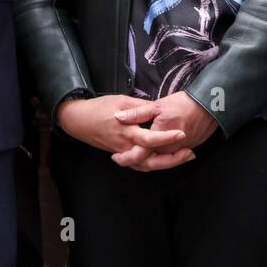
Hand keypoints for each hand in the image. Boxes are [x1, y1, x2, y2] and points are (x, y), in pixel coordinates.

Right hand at [55, 94, 190, 170]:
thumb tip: (159, 109)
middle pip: (151, 161)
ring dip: (166, 164)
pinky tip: (164, 158)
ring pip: (146, 166)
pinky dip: (153, 164)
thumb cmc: (98, 108)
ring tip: (183, 156)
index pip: (150, 139)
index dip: (167, 138)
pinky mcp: (121, 153)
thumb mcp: (120, 101)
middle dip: (172, 160)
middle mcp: (125, 146)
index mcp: (126, 131)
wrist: (77, 120)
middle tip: (189, 154)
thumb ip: (141, 107)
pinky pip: (139, 164)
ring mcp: (123, 152)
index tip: (181, 133)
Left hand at [111, 91, 217, 169]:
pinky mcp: (185, 149)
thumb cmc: (183, 104)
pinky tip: (148, 153)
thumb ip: (137, 113)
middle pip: (148, 162)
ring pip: (158, 161)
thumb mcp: (157, 105)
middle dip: (133, 163)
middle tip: (119, 159)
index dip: (126, 157)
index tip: (115, 157)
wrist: (209, 107)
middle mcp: (169, 148)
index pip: (140, 153)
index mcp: (159, 137)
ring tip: (129, 156)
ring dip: (144, 161)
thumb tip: (118, 117)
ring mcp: (178, 150)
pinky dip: (157, 157)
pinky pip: (168, 157)